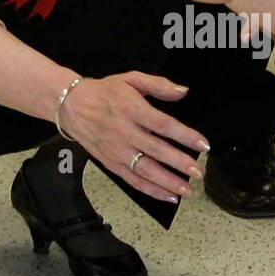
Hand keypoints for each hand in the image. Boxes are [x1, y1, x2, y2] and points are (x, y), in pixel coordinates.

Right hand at [59, 72, 209, 202]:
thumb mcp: (131, 79)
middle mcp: (124, 132)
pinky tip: (168, 196)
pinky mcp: (111, 164)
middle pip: (156, 150)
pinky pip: (132, 180)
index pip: (163, 125)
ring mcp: (116, 151)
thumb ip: (159, 85)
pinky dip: (151, 190)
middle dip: (179, 163)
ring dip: (167, 182)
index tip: (203, 144)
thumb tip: (183, 91)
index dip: (185, 135)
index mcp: (131, 109)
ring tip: (187, 190)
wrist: (71, 106)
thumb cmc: (104, 93)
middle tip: (198, 172)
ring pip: (145, 170)